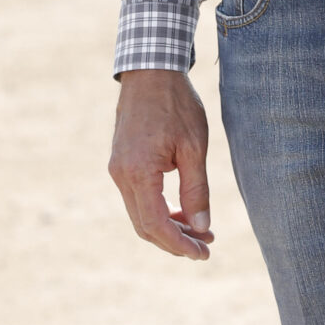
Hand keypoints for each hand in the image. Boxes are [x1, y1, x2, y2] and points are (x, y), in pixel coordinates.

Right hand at [108, 69, 213, 259]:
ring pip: (140, 214)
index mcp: (138, 173)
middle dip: (175, 240)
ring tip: (199, 229)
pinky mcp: (120, 163)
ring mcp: (117, 169)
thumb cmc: (176, 104)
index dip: (179, 245)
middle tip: (206, 244)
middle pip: (145, 226)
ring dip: (168, 226)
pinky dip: (158, 209)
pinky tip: (181, 209)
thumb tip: (201, 226)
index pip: (156, 225)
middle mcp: (121, 175)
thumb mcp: (194, 146)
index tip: (203, 253)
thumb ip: (196, 189)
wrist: (150, 71)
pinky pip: (137, 198)